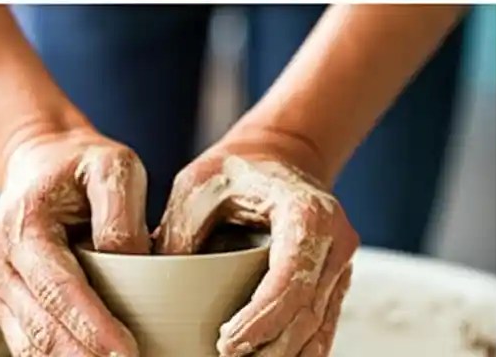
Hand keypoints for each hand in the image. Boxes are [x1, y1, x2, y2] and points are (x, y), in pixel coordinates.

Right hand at [0, 128, 149, 356]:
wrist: (41, 161)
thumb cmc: (82, 165)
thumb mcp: (113, 166)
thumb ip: (122, 214)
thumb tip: (135, 263)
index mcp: (24, 228)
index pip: (58, 289)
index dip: (92, 325)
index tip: (126, 351)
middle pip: (41, 327)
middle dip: (84, 356)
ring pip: (30, 344)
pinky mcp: (3, 302)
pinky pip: (28, 341)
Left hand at [155, 138, 358, 356]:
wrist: (276, 159)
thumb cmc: (237, 171)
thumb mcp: (198, 187)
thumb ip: (180, 233)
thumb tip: (156, 285)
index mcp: (307, 212)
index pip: (292, 277)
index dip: (262, 317)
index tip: (226, 344)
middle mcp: (336, 240)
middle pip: (308, 312)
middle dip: (269, 347)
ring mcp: (339, 264)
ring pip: (318, 327)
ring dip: (284, 355)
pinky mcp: (334, 283)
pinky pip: (322, 328)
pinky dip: (297, 351)